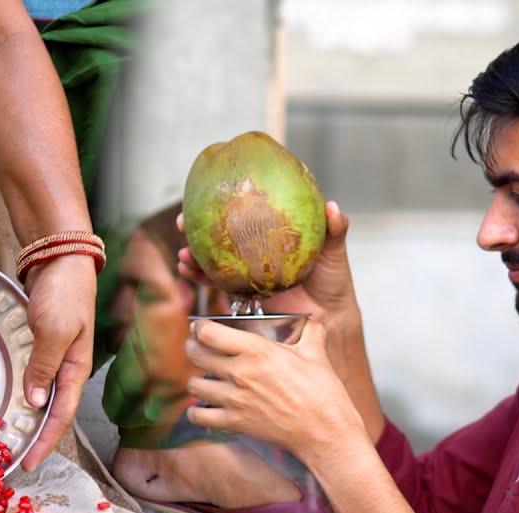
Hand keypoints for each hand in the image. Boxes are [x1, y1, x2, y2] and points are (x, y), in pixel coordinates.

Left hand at [21, 254, 96, 471]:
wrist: (61, 258)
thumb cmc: (63, 293)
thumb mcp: (54, 330)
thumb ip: (44, 366)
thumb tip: (35, 403)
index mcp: (75, 369)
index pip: (62, 416)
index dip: (46, 442)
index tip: (28, 464)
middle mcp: (65, 369)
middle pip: (51, 413)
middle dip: (34, 438)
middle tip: (11, 459)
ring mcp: (52, 358)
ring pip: (38, 398)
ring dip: (24, 419)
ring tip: (4, 438)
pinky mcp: (38, 347)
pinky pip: (28, 378)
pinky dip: (17, 395)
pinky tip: (3, 402)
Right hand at [177, 200, 357, 319]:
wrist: (329, 316)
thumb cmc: (332, 279)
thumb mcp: (335, 251)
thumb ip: (335, 229)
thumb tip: (332, 207)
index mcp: (269, 233)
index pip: (241, 213)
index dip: (222, 202)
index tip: (206, 190)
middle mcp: (253, 250)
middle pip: (219, 234)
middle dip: (196, 227)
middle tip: (183, 220)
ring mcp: (244, 272)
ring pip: (212, 260)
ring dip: (193, 257)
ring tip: (182, 255)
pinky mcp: (241, 294)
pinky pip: (216, 285)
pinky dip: (200, 278)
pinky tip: (187, 272)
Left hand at [182, 317, 364, 461]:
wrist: (324, 431)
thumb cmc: (322, 392)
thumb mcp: (316, 354)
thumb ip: (310, 332)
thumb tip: (312, 321)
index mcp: (257, 351)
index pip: (209, 333)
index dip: (200, 327)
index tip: (201, 327)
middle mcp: (240, 373)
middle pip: (196, 355)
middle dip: (193, 348)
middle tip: (197, 347)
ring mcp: (234, 400)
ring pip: (194, 385)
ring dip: (197, 379)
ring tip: (205, 377)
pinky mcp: (234, 423)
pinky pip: (198, 416)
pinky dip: (197, 411)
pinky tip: (206, 406)